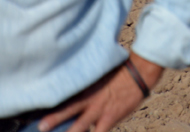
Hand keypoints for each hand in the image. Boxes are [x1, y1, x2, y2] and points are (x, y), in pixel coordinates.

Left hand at [38, 55, 162, 131]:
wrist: (139, 74)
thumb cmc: (121, 72)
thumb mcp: (101, 74)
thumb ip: (89, 82)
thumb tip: (79, 83)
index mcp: (87, 87)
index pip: (67, 96)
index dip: (55, 104)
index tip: (41, 110)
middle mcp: (90, 99)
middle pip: (68, 110)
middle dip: (54, 119)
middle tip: (41, 126)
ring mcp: (99, 110)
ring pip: (79, 126)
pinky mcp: (109, 118)